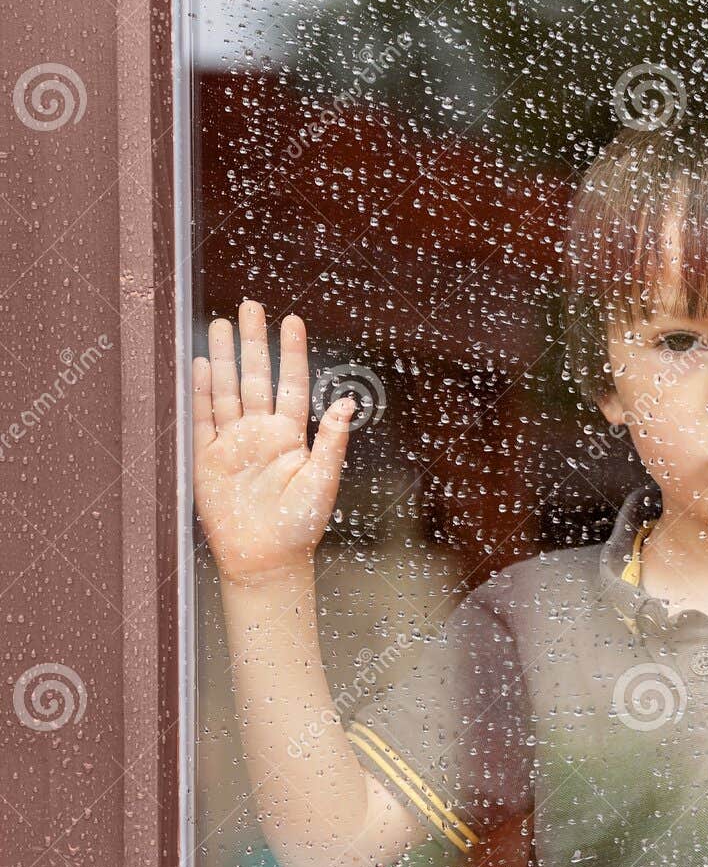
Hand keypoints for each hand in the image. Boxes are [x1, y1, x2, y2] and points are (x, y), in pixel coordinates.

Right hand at [193, 300, 355, 584]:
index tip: (292, 320)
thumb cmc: (300, 526)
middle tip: (250, 306)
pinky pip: (202, 419)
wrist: (265, 560)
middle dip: (253, 342)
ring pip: (227, 390)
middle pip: (256, 377)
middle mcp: (261, 434)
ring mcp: (232, 444)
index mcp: (292, 436)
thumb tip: (348, 402)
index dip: (291, 352)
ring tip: (220, 324)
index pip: (291, 384)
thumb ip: (332, 440)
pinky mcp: (207, 459)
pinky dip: (200, 392)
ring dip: (224, 358)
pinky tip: (200, 365)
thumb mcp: (324, 481)